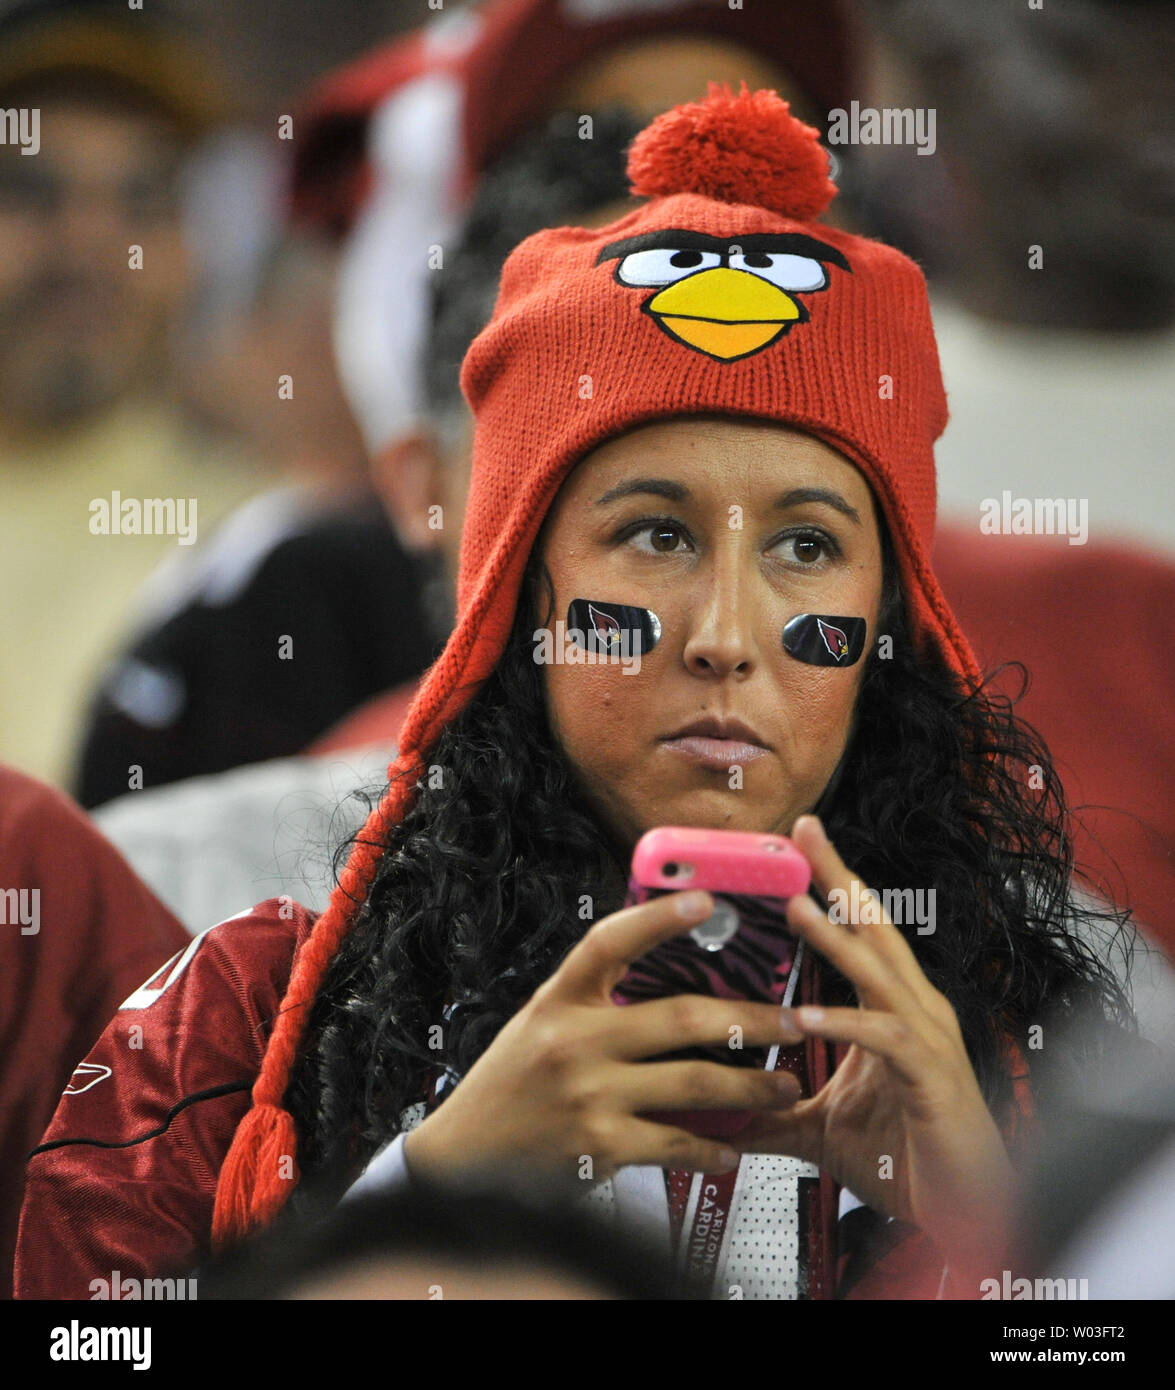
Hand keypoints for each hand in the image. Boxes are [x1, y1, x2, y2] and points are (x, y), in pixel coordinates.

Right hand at [404, 889, 802, 1185]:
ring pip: (692, 1081)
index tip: (706, 901)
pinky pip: (674, 1142)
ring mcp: (588, 1095)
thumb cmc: (509, 1087)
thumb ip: (592, 1003)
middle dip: (750, 1019)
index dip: (658, 918)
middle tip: (796, 1021)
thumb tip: (665, 977)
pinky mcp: (598, 1147)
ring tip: (783, 1086)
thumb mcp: (539, 1026)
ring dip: (750, 1086)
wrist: (461, 1159)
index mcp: (558, 1000)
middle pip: (678, 1016)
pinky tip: (733, 1149)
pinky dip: (711, 1148)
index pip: (610, 943)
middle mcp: (573, 1041)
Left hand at [731, 815, 1015, 1277]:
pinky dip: (847, 1023)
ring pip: (880, 973)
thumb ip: (773, 1112)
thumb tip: (721, 1110)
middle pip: (875, 930)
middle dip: (839, 879)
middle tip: (806, 836)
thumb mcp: (821, 1129)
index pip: (858, 934)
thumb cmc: (909, 1158)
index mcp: (891, 1008)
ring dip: (837, 939)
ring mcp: (927, 1038)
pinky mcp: (931, 1076)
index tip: (797, 847)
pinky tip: (808, 1016)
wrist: (965, 1213)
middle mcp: (914, 1010)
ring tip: (797, 907)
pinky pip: (885, 1038)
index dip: (831, 888)